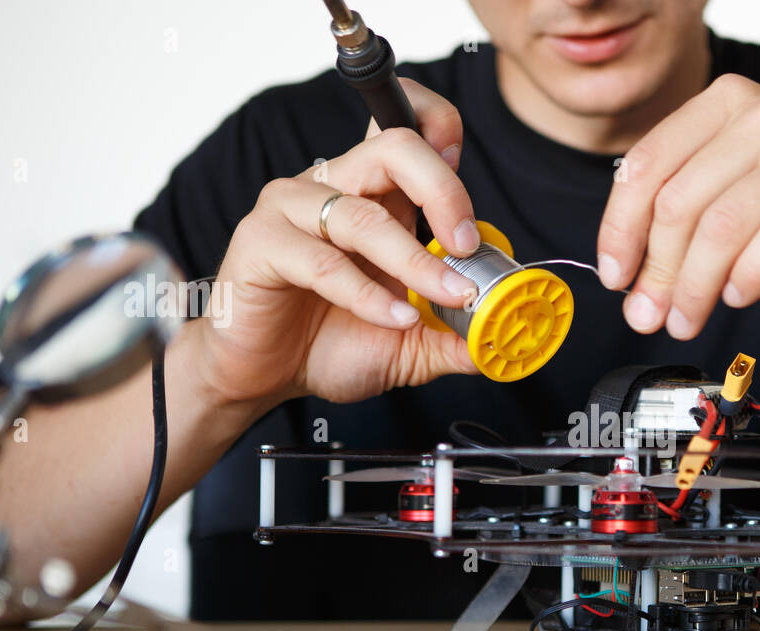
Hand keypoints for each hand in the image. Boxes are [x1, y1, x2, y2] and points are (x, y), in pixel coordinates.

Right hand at [193, 79, 482, 410]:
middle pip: (394, 148)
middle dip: (443, 192)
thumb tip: (498, 346)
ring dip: (416, 262)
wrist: (262, 377)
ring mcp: (292, 209)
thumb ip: (451, 340)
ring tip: (448, 296)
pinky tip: (395, 319)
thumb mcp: (407, 346)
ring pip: (363, 215)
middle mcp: (333, 187)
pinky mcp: (261, 243)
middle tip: (466, 244)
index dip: (440, 131)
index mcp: (372, 195)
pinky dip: (369, 295)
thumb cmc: (325, 344)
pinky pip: (324, 262)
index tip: (465, 181)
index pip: (406, 125)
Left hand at [596, 73, 759, 338]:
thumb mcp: (737, 198)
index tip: (614, 277)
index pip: (646, 165)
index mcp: (726, 104)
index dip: (619, 229)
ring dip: (694, 286)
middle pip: (679, 202)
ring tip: (687, 319)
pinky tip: (739, 298)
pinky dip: (748, 277)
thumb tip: (633, 286)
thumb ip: (684, 226)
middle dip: (656, 271)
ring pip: (721, 225)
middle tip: (649, 316)